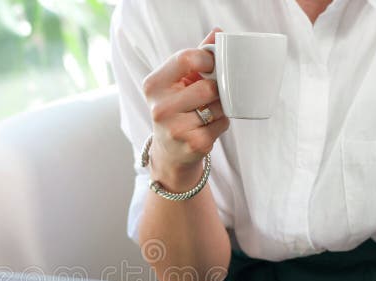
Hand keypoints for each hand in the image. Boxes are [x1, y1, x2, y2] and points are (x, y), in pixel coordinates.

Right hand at [142, 28, 229, 190]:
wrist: (170, 152)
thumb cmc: (177, 109)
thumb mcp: (179, 81)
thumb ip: (196, 56)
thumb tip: (218, 32)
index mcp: (153, 85)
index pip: (186, 59)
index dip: (207, 59)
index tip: (212, 65)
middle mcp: (159, 108)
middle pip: (207, 87)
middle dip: (216, 89)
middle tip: (210, 95)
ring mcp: (175, 129)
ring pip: (218, 106)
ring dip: (220, 108)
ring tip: (207, 112)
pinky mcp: (193, 144)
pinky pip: (222, 124)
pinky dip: (222, 124)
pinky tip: (208, 127)